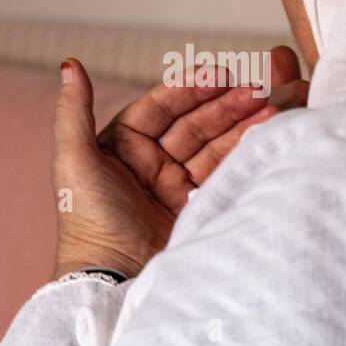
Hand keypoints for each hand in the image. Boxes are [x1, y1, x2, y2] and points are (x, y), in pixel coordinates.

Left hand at [53, 47, 306, 278]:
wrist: (112, 281)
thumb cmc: (87, 222)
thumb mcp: (74, 162)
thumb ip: (73, 112)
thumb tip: (70, 64)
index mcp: (122, 145)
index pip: (163, 106)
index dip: (192, 88)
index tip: (221, 74)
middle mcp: (151, 162)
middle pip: (195, 122)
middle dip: (227, 104)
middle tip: (260, 89)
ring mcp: (177, 185)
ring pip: (215, 144)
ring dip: (243, 124)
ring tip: (274, 108)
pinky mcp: (198, 207)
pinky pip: (225, 172)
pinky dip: (246, 153)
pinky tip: (267, 135)